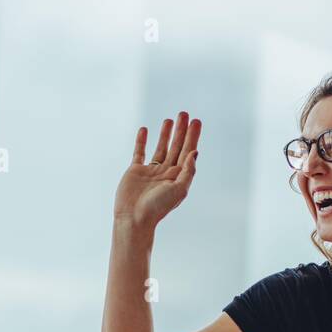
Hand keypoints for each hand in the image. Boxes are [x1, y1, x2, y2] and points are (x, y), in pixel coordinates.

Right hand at [113, 111, 200, 230]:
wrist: (134, 218)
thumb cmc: (158, 207)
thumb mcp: (179, 190)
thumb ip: (188, 171)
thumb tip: (195, 152)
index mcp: (178, 177)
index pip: (188, 152)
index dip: (193, 137)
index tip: (196, 121)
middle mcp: (166, 173)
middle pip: (176, 147)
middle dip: (181, 131)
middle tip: (184, 113)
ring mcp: (151, 171)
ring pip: (160, 148)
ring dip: (165, 134)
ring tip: (169, 119)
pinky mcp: (135, 171)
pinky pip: (140, 153)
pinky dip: (142, 141)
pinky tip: (145, 129)